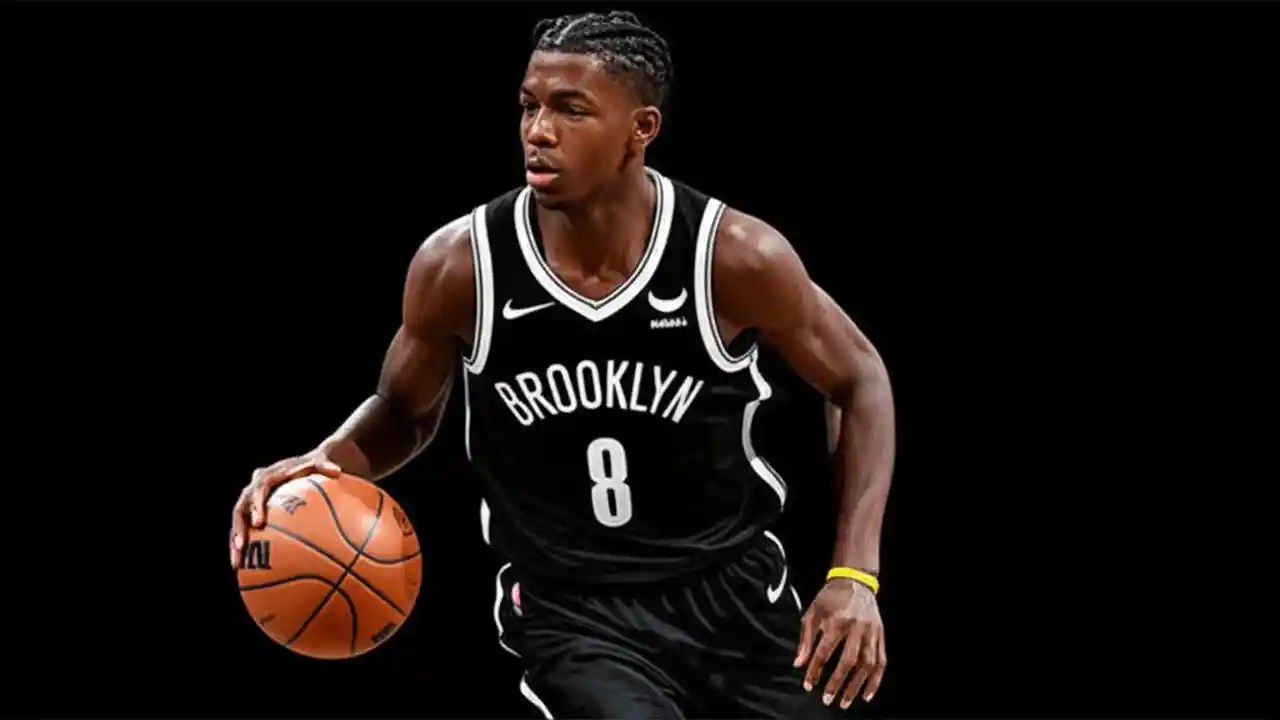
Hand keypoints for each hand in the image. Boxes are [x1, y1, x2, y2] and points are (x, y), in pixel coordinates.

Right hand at [229, 452, 341, 567]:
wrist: (303, 467)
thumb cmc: (312, 467)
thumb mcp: (319, 463)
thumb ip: (325, 466)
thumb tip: (338, 471)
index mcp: (266, 477)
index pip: (256, 491)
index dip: (255, 507)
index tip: (258, 523)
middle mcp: (253, 490)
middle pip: (239, 511)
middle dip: (238, 530)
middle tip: (241, 547)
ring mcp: (251, 504)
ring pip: (238, 525)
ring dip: (235, 544)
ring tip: (237, 565)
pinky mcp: (254, 515)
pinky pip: (247, 533)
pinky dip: (246, 549)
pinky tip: (249, 570)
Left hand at [793, 578, 886, 708]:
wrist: (855, 580)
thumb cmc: (830, 597)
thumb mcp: (812, 613)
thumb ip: (805, 639)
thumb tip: (798, 664)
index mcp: (837, 620)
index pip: (824, 652)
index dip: (815, 670)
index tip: (809, 685)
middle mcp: (856, 627)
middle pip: (848, 661)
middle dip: (837, 683)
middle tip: (828, 699)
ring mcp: (871, 632)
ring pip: (867, 664)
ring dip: (857, 686)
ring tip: (846, 701)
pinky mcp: (880, 635)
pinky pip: (881, 661)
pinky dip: (875, 680)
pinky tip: (867, 693)